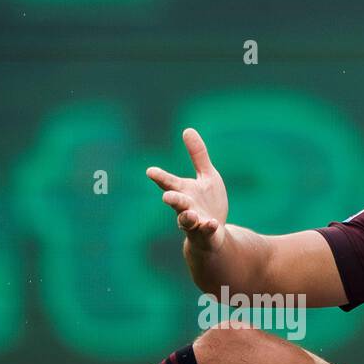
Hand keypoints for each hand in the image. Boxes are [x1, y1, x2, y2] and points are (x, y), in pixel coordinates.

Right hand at [146, 128, 228, 252]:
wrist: (214, 235)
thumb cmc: (207, 203)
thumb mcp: (207, 176)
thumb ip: (198, 155)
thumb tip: (187, 129)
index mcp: (183, 191)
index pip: (169, 183)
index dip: (160, 177)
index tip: (150, 171)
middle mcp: (185, 207)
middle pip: (177, 202)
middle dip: (173, 199)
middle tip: (167, 197)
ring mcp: (194, 223)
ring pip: (187, 220)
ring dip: (187, 217)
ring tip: (190, 214)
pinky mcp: (206, 234)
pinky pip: (206, 231)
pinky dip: (207, 227)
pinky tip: (212, 223)